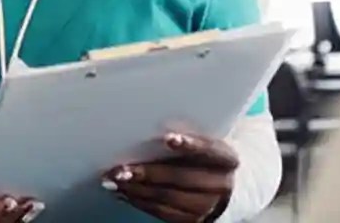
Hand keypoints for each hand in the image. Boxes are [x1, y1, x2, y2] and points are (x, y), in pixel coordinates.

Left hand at [104, 132, 237, 222]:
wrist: (222, 187)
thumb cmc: (201, 156)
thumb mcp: (202, 141)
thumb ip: (183, 136)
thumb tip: (142, 126)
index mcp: (226, 159)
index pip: (210, 151)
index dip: (191, 145)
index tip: (168, 138)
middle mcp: (221, 184)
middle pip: (182, 178)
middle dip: (148, 173)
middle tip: (120, 169)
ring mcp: (208, 205)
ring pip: (169, 197)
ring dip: (137, 189)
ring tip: (113, 180)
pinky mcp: (193, 220)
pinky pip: (163, 213)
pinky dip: (139, 202)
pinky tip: (122, 192)